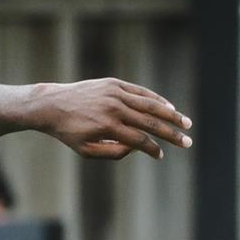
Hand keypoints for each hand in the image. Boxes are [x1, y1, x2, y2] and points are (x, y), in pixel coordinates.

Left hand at [36, 79, 191, 160]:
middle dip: (171, 134)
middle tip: (187, 142)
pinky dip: (156, 99)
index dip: (153, 150)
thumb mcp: (87, 151)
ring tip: (186, 123)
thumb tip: (137, 147)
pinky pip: (140, 92)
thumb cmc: (69, 132)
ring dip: (171, 115)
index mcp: (108, 127)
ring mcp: (115, 93)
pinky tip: (168, 107)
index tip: (161, 156)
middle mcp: (114, 108)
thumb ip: (114, 153)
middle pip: (151, 123)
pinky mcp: (114, 84)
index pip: (139, 141)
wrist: (52, 105)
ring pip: (150, 105)